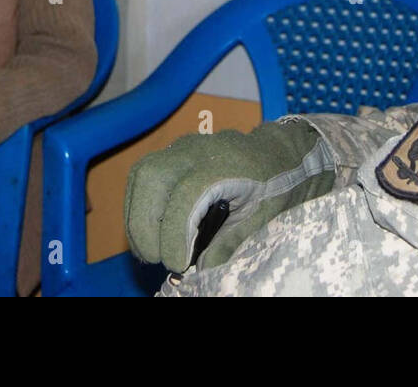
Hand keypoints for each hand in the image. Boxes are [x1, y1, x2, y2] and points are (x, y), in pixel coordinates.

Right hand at [124, 121, 331, 273]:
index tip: (177, 264)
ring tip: (148, 250)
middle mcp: (197, 149)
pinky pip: (143, 176)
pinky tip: (148, 233)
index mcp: (226, 163)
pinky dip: (138, 206)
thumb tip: (201, 269)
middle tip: (154, 258)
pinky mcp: (172, 154)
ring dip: (136, 216)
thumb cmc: (277, 186)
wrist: (281, 155)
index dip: (176, 234)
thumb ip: (232, 241)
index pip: (187, 195)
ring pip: (142, 175)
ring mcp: (182, 148)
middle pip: (152, 177)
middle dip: (144, 223)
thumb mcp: (264, 217)